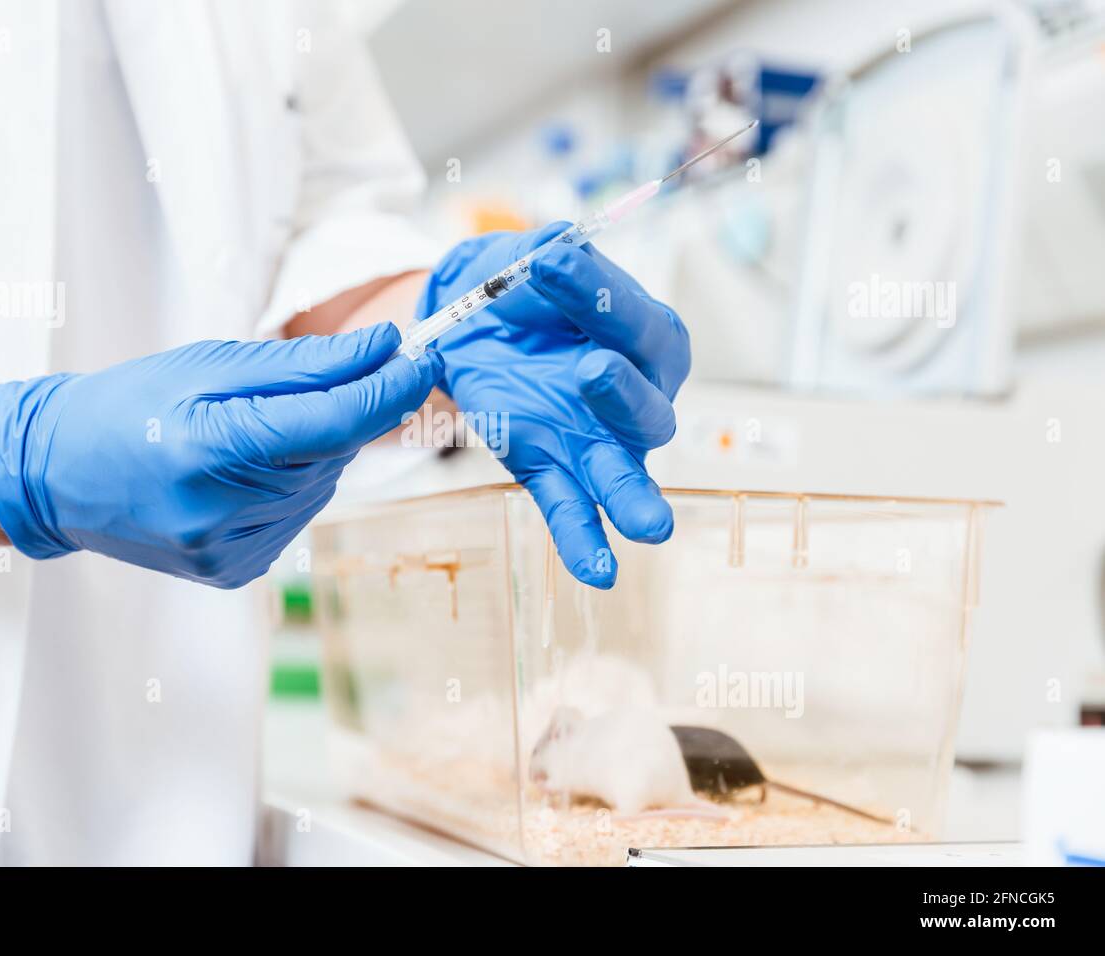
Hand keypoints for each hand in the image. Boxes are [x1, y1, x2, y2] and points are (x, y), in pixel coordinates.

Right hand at [0, 323, 442, 587]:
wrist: (59, 474)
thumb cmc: (128, 405)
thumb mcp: (209, 364)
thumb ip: (303, 364)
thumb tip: (384, 352)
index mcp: (210, 450)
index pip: (335, 422)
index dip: (390, 390)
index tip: (424, 358)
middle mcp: (221, 514)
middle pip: (332, 456)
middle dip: (341, 414)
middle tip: (308, 384)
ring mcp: (228, 552)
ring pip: (320, 489)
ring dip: (311, 452)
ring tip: (249, 430)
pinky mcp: (233, 572)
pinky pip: (296, 517)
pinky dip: (289, 486)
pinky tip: (243, 470)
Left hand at [419, 222, 689, 587]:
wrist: (474, 319)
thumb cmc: (523, 288)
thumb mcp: (526, 259)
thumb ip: (543, 257)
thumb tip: (556, 246)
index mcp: (646, 333)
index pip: (634, 322)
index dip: (595, 293)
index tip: (548, 262)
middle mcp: (637, 393)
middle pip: (647, 408)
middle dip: (623, 395)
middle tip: (592, 369)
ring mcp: (598, 439)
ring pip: (625, 472)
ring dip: (633, 499)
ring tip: (649, 526)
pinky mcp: (554, 466)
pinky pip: (574, 509)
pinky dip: (583, 540)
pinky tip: (598, 572)